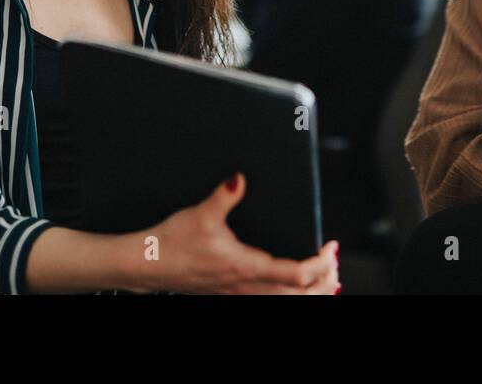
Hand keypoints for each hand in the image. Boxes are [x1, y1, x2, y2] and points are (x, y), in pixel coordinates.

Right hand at [121, 172, 340, 294]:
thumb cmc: (172, 243)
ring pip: (285, 303)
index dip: (320, 263)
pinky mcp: (230, 293)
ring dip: (309, 293)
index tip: (330, 247)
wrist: (147, 264)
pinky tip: (292, 289)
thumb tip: (240, 178)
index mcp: (245, 267)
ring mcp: (238, 293)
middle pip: (298, 296)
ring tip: (325, 279)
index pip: (296, 275)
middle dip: (322, 282)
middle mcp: (245, 286)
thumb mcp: (201, 214)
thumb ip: (225, 195)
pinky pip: (269, 301)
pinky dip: (289, 297)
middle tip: (334, 264)